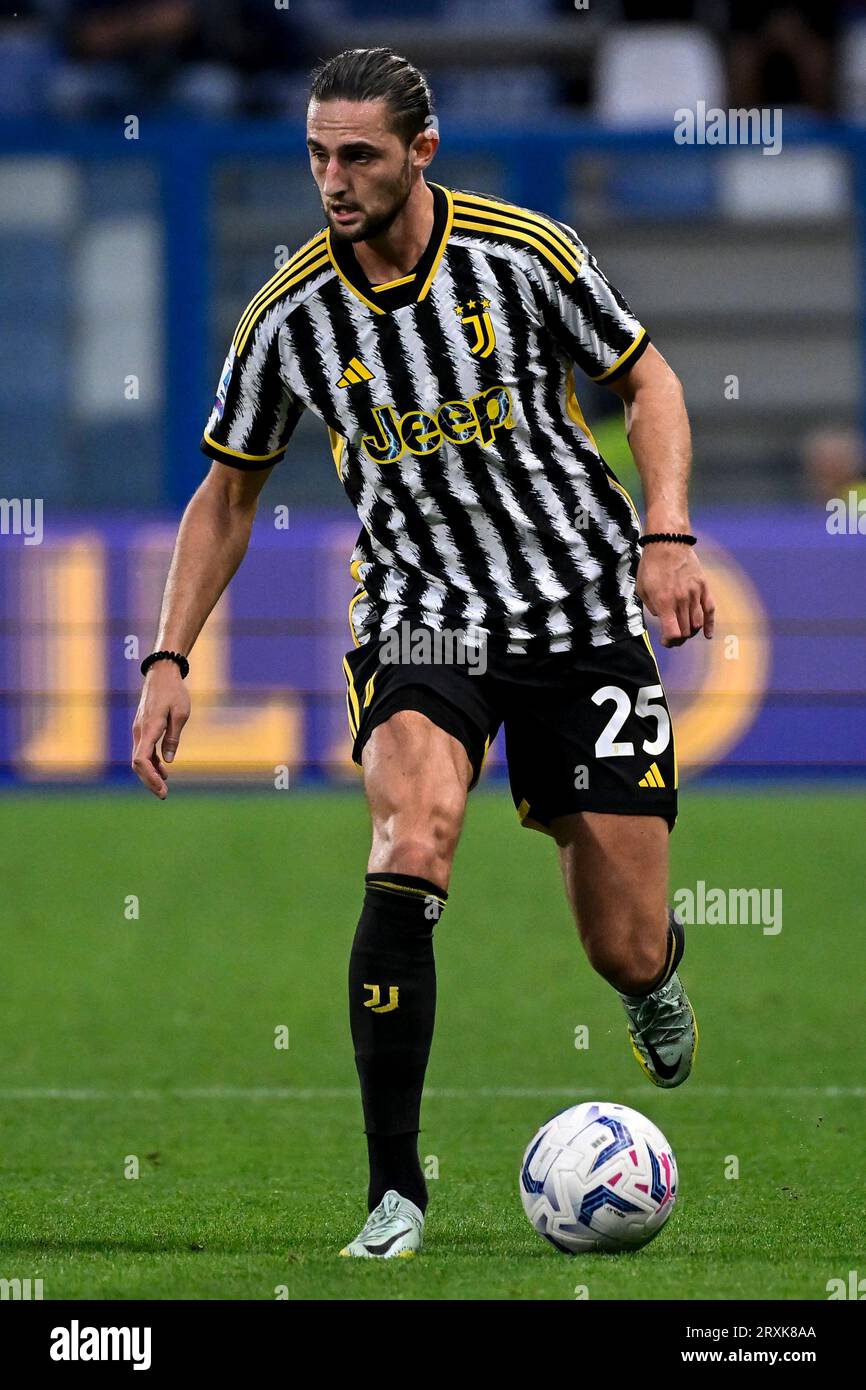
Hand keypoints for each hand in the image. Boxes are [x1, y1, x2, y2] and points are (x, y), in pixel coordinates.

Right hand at [131, 661, 190, 797]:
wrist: (162, 674)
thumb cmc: (174, 692)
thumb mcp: (180, 714)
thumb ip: (173, 738)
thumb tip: (168, 761)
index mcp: (149, 728)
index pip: (141, 759)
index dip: (149, 777)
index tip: (161, 788)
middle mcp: (140, 731)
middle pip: (138, 763)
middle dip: (149, 781)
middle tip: (163, 795)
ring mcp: (139, 730)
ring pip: (139, 758)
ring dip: (149, 774)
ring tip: (163, 789)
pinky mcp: (143, 728)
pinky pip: (143, 750)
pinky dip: (151, 763)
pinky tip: (162, 772)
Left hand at [636, 544, 714, 647]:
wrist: (668, 542)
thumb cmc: (651, 565)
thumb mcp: (642, 588)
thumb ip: (651, 606)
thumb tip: (661, 617)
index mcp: (664, 602)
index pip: (673, 632)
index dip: (669, 641)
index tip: (665, 641)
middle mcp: (681, 600)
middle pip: (685, 631)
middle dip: (679, 639)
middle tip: (673, 639)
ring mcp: (694, 594)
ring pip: (697, 623)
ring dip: (691, 632)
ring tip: (685, 632)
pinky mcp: (703, 587)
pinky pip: (710, 610)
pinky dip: (709, 624)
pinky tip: (708, 635)